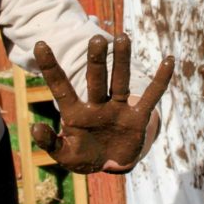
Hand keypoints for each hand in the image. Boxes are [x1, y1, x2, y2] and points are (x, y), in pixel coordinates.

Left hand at [31, 33, 174, 173]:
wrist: (109, 165)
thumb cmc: (84, 157)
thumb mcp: (64, 155)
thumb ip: (50, 143)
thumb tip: (35, 127)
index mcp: (75, 113)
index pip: (61, 86)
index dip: (50, 67)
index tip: (40, 44)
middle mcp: (96, 105)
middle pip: (96, 78)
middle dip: (96, 60)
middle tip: (97, 39)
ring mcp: (118, 109)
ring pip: (120, 81)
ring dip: (122, 61)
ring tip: (123, 37)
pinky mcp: (137, 119)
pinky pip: (150, 98)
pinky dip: (160, 81)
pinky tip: (168, 61)